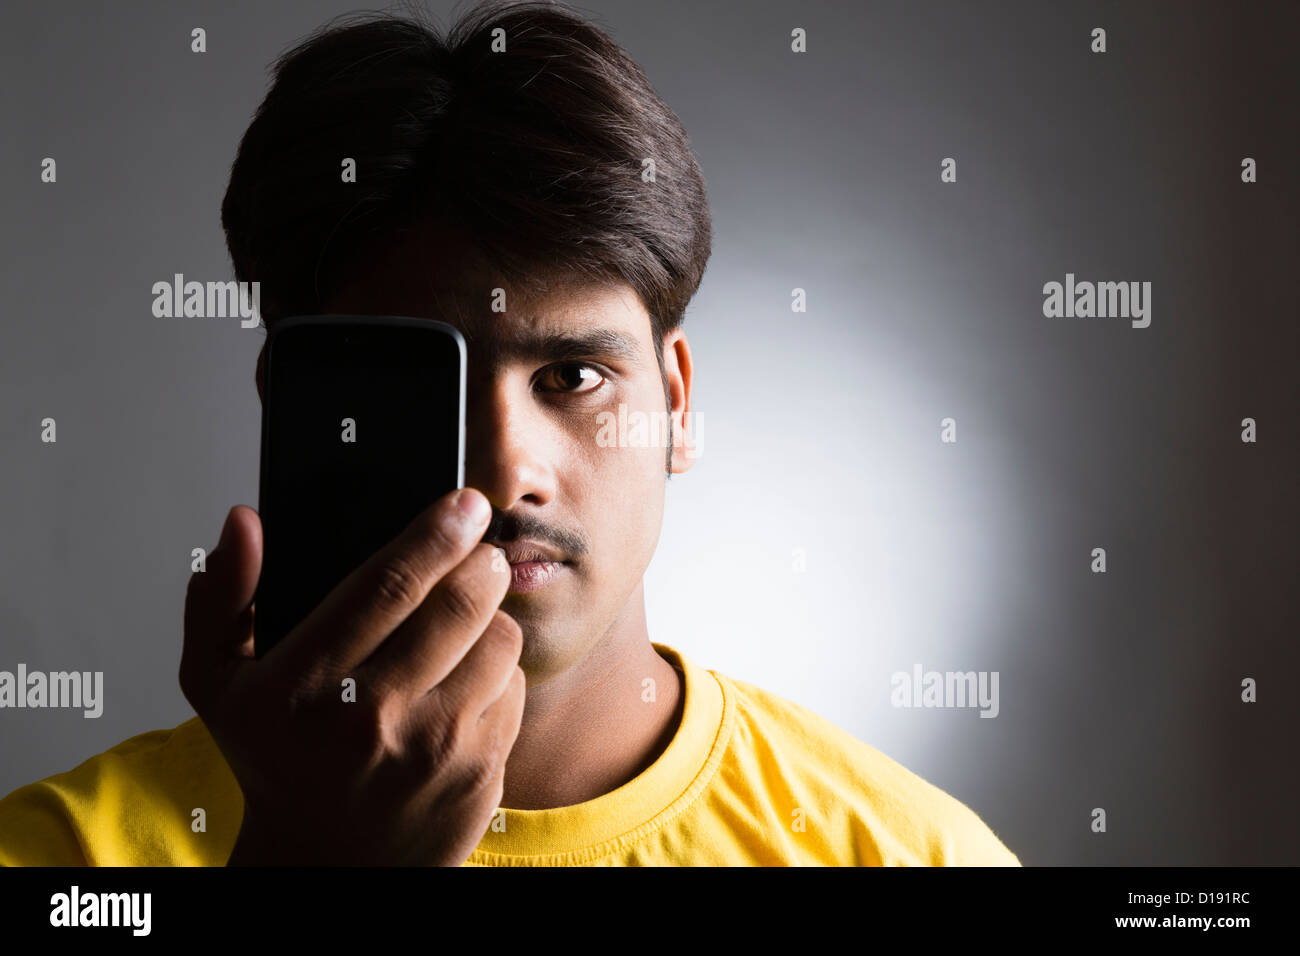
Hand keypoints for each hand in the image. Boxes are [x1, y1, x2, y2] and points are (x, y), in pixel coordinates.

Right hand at [180, 487, 524, 865]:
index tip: (465, 502)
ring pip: (500, 641)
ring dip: (492, 618)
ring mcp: (432, 750)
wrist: (323, 867)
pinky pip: (514, 690)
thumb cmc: (277, 763)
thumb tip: (245, 521)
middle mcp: (371, 718)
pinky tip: (466, 682)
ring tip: (466, 622)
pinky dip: (498, 674)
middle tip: (477, 552)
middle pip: (462, 603)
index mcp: (305, 685)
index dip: (436, 532)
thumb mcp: (218, 686)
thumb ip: (222, 598)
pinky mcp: (479, 773)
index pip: (388, 585)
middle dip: (481, 562)